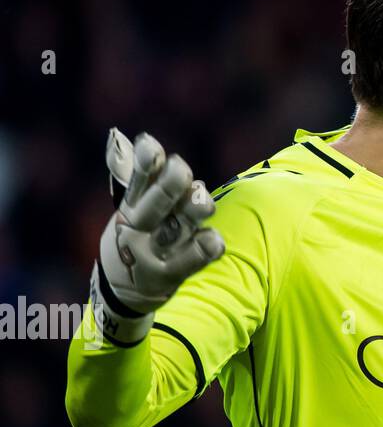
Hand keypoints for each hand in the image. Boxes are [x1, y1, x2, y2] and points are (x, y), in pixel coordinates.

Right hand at [90, 128, 224, 345]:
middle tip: (181, 166)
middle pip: (156, 203)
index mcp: (129, 208)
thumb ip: (132, 174)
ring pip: (176, 228)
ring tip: (202, 199)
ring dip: (191, 211)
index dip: (144, 162)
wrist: (123, 291)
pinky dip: (202, 250)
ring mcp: (153, 253)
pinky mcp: (168, 276)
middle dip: (170, 184)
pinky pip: (189, 262)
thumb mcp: (127, 207)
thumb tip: (127, 136)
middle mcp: (140, 228)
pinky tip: (214, 239)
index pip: (136, 180)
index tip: (151, 144)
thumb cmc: (135, 235)